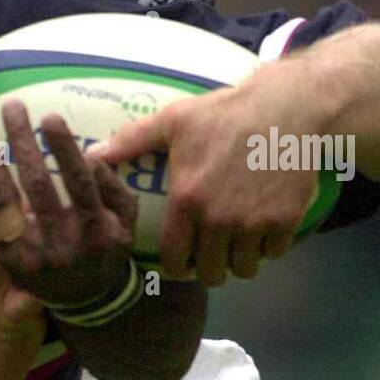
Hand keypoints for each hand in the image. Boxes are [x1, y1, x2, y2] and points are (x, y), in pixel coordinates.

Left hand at [0, 100, 137, 309]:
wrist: (86, 300)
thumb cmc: (106, 247)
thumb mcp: (125, 222)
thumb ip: (112, 187)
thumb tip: (89, 154)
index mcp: (96, 230)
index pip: (79, 184)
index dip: (64, 150)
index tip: (49, 117)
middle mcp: (61, 243)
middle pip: (36, 186)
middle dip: (22, 142)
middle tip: (11, 105)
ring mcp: (30, 252)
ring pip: (4, 201)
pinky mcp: (6, 257)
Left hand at [86, 65, 321, 285]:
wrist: (287, 106)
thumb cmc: (224, 113)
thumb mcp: (173, 120)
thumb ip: (132, 141)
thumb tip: (92, 155)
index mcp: (187, 201)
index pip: (175, 260)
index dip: (177, 266)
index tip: (181, 261)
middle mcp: (219, 219)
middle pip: (212, 273)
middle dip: (209, 269)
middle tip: (211, 255)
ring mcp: (254, 223)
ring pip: (244, 268)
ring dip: (240, 261)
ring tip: (236, 245)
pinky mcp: (286, 219)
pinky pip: (274, 253)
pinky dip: (269, 247)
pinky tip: (263, 230)